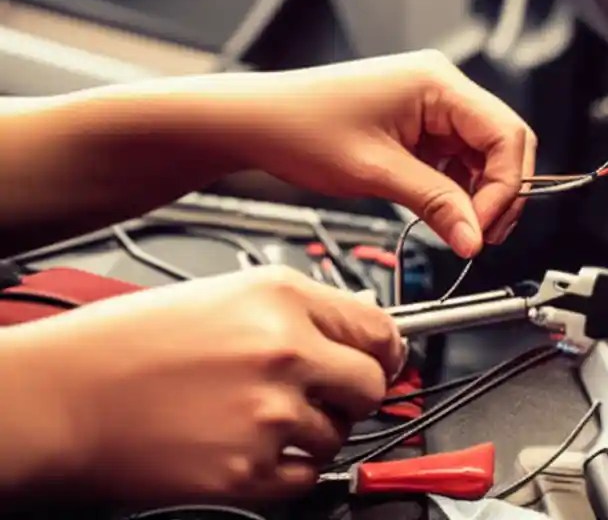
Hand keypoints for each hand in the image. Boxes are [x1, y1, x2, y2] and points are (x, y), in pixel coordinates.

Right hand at [0, 267, 402, 503]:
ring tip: (255, 418)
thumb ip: (297, 313)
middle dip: (353, 395)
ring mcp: (271, 412)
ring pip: (340, 433)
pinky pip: (307, 476)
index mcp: (282, 297)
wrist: (57, 399)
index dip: (384, 350)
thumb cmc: (123, 346)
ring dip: (313, 432)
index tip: (380, 361)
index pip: (380, 328)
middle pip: (373, 384)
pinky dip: (287, 470)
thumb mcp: (223, 296)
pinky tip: (245, 447)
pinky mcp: (250, 469)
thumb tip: (352, 336)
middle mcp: (285, 350)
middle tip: (318, 396)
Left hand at [227, 51, 535, 256]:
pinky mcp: (421, 125)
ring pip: (484, 155)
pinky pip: (458, 159)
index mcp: (437, 83)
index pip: (505, 134)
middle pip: (503, 143)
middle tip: (480, 235)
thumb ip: (435, 204)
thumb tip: (474, 238)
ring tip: (459, 228)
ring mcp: (432, 105)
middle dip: (500, 193)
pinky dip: (457, 190)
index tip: (483, 228)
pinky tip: (442, 211)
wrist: (257, 123)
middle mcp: (442, 87)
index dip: (505, 186)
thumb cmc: (301, 128)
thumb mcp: (376, 173)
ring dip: (479, 195)